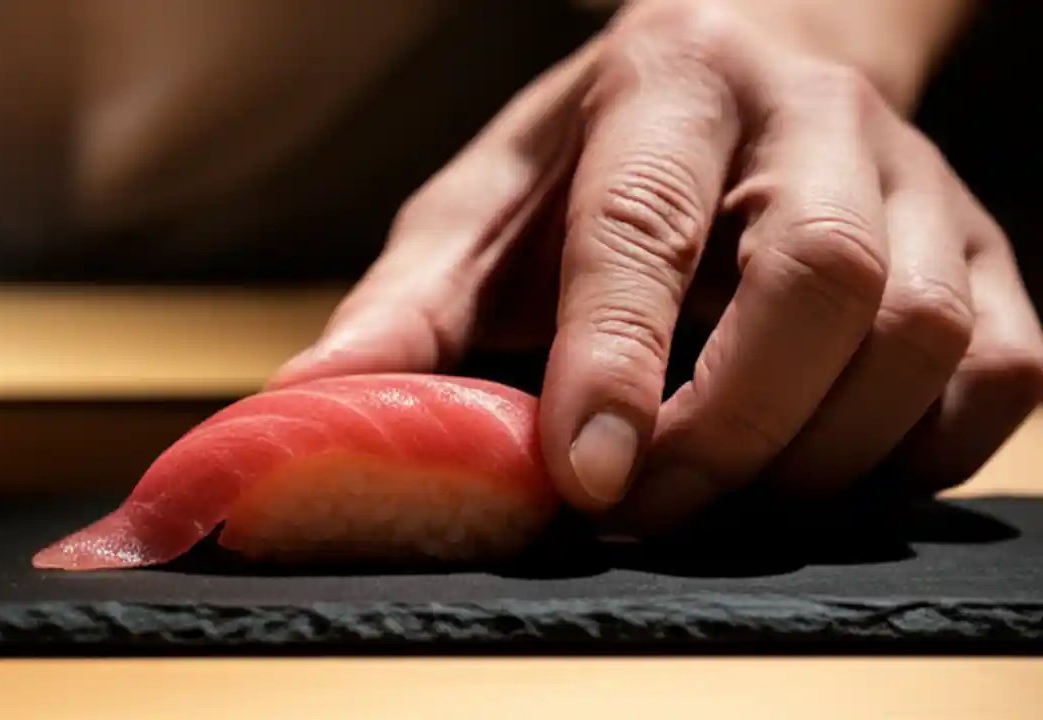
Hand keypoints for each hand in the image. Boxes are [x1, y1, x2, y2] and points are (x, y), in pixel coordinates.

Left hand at [270, 0, 1042, 535]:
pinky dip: (905, 458)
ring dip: (813, 459)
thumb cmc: (599, 158)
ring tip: (713, 497)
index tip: (584, 476)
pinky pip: (995, 376)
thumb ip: (405, 307)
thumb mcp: (485, 210)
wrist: (753, 72)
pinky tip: (815, 468)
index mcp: (667, 86)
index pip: (647, 220)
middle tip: (640, 507)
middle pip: (821, 278)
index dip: (618, 355)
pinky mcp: (988, 252)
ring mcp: (922, 182)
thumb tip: (306, 412)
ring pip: (920, 338)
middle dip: (727, 427)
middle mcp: (812, 117)